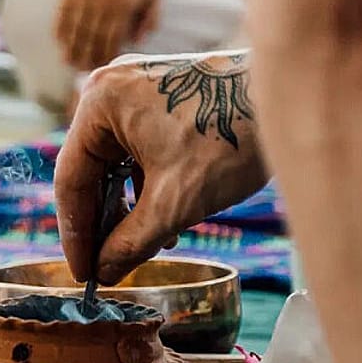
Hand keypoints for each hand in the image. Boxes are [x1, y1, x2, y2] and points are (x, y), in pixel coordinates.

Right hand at [53, 0, 157, 69]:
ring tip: (70, 64)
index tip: (103, 69)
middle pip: (91, 39)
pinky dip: (60, 30)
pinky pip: (63, 14)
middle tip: (84, 73)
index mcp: (123, 6)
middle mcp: (102, 2)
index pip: (112, 41)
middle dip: (87, 58)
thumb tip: (139, 42)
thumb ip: (151, 19)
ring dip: (71, 49)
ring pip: (75, 29)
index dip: (106, 58)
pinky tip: (61, 43)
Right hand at [55, 52, 267, 283]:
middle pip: (91, 170)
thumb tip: (104, 272)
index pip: (71, 180)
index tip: (82, 274)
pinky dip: (146, 188)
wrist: (290, 101)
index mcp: (100, 102)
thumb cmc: (232, 140)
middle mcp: (112, 88)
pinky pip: (140, 152)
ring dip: (125, 210)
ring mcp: (139, 90)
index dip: (75, 235)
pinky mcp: (167, 99)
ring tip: (136, 253)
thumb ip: (131, 242)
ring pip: (117, 164)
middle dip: (101, 224)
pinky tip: (163, 225)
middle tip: (104, 269)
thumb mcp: (174, 204)